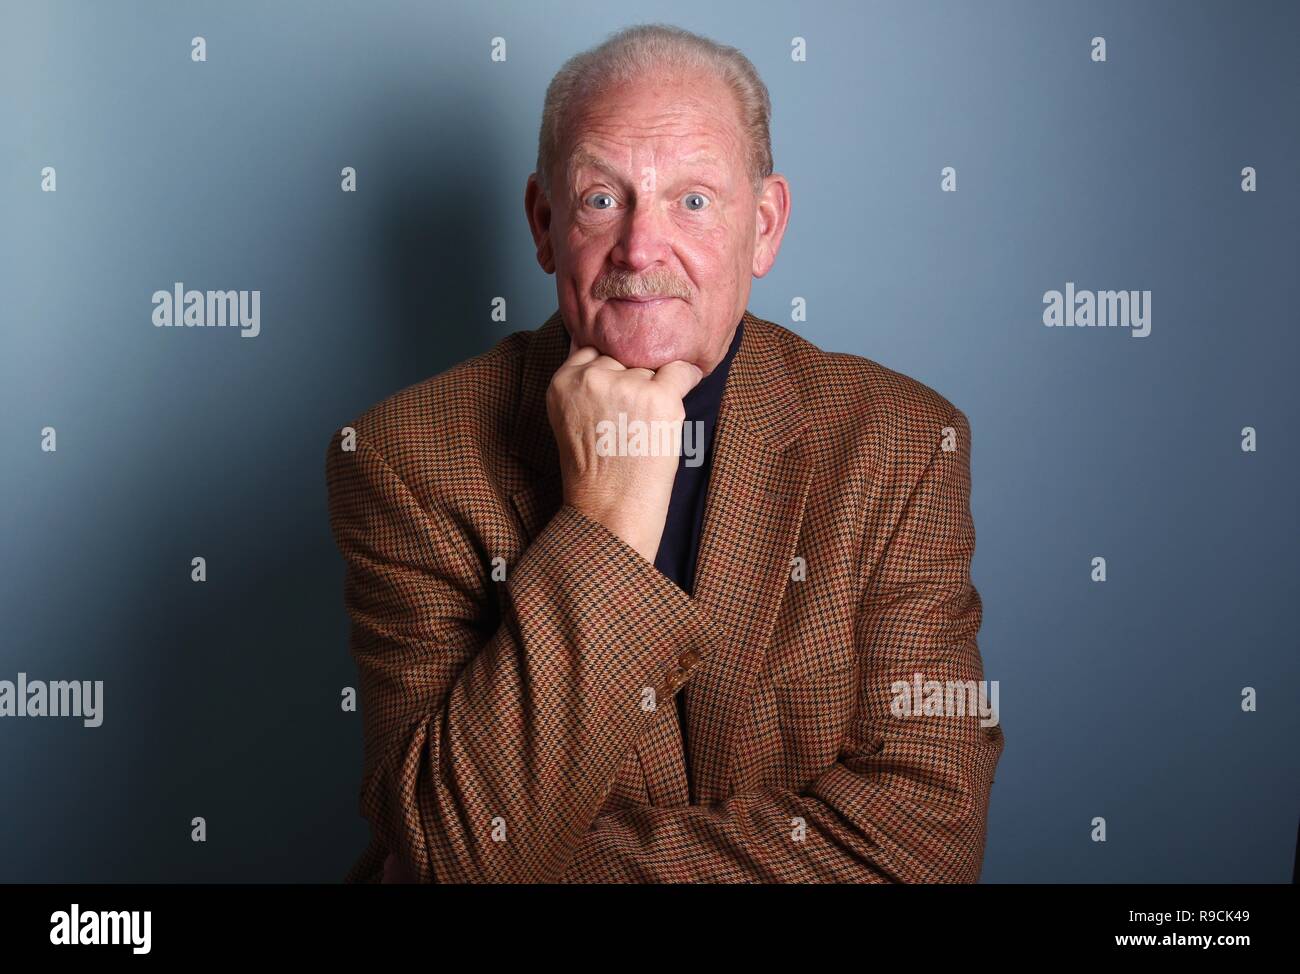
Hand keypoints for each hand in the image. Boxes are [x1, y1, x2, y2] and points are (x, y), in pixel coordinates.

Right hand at [546, 338, 703, 561]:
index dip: (610, 373)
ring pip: (651, 369)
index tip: (615, 400)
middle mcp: (592, 378)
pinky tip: (677, 406)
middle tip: (630, 423)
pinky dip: (688, 382)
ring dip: (655, 392)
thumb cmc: (594, 475)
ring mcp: (627, 386)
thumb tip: (604, 347)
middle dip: (631, 382)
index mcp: (562, 382)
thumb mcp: (570, 420)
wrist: (610, 513)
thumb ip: (581, 383)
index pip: (593, 349)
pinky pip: (683, 371)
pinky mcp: (659, 399)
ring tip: (644, 431)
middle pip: (624, 358)